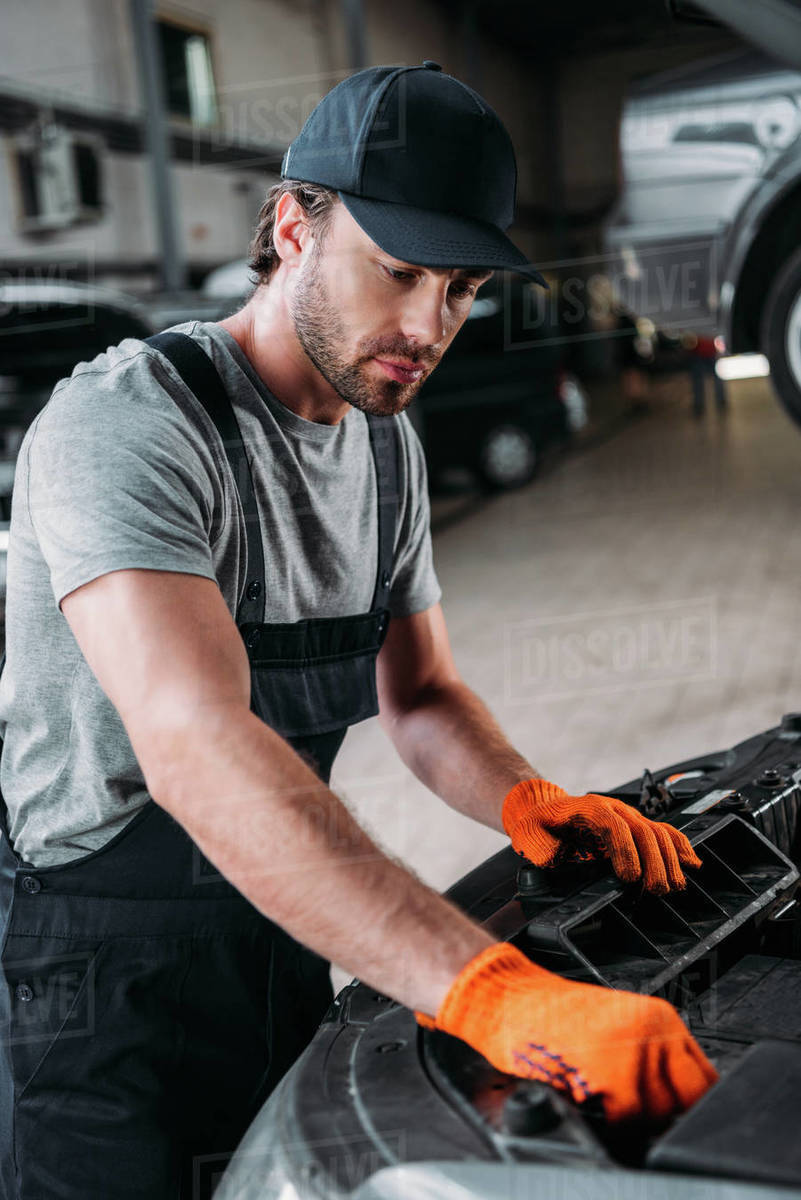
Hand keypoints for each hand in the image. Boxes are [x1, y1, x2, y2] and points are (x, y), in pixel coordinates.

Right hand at [417, 942, 717, 1127]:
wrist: (508, 998)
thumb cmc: (551, 1016)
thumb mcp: (617, 1026)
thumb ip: (652, 1056)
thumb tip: (677, 1102)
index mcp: (661, 1019)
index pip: (706, 1078)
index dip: (693, 1104)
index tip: (676, 1115)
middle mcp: (655, 1031)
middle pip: (690, 1100)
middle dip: (666, 1115)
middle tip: (633, 1112)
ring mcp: (636, 1051)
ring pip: (659, 1115)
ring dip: (634, 1120)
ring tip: (603, 1101)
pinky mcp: (610, 1072)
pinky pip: (628, 1121)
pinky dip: (611, 1124)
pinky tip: (590, 1101)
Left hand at [503, 778, 701, 893]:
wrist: (544, 810)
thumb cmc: (538, 825)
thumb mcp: (530, 835)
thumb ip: (542, 847)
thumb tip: (557, 857)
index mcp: (588, 808)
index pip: (613, 825)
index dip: (625, 851)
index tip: (630, 877)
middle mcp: (613, 808)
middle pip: (641, 829)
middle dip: (653, 861)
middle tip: (656, 890)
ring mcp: (628, 816)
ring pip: (657, 832)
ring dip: (669, 859)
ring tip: (673, 886)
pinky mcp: (636, 825)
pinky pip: (664, 831)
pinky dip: (680, 846)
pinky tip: (691, 863)